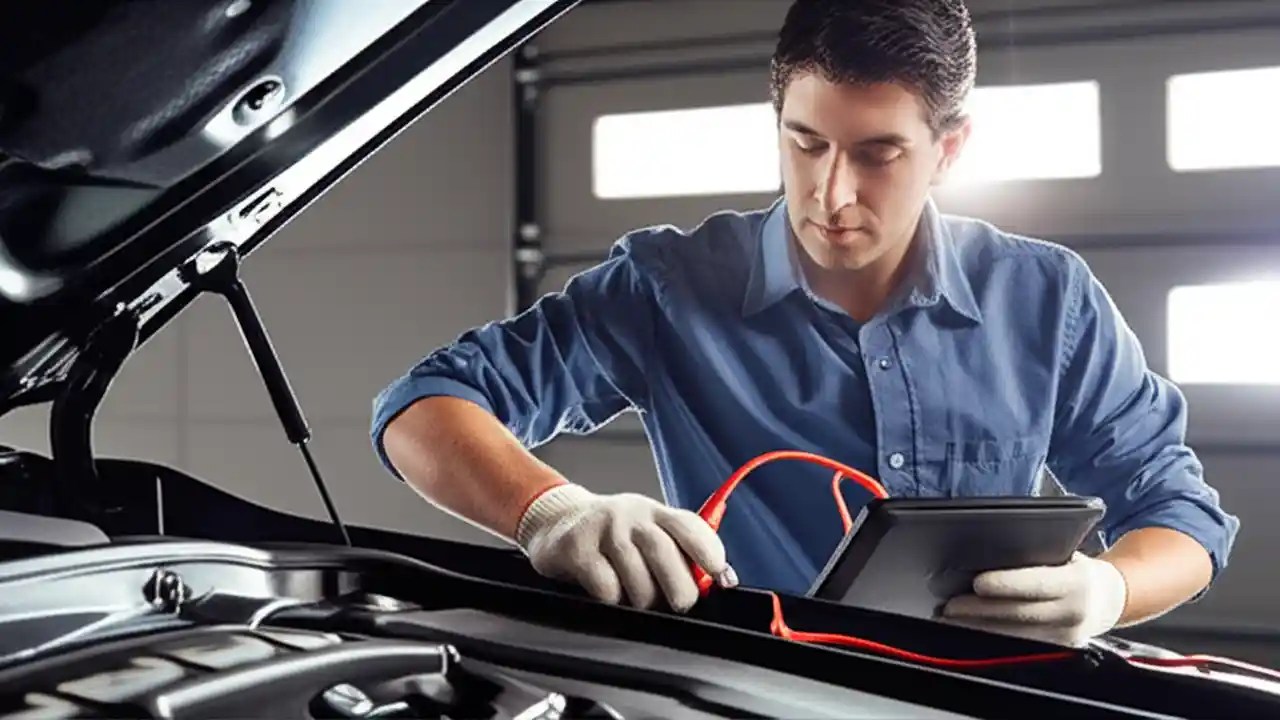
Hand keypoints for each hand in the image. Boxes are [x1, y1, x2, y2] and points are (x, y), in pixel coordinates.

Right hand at [515, 484, 737, 611]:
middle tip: (679, 605)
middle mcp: (631, 516)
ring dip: (643, 601)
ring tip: (638, 601)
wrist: (556, 520)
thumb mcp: (647, 531)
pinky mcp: (577, 549)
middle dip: (679, 590)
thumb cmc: (612, 534)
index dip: (710, 554)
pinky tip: (609, 594)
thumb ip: (680, 551)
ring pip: (637, 579)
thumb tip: (722, 579)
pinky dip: (614, 600)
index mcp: (655, 512)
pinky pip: (606, 588)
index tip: (722, 578)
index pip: (690, 527)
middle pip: (665, 554)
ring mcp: (603, 530)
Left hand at [940, 552, 1128, 646]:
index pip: (1038, 583)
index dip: (1006, 584)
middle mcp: (1074, 613)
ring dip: (980, 629)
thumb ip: (1036, 558)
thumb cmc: (1077, 570)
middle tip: (950, 606)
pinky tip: (972, 632)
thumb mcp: (1065, 556)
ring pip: (1017, 636)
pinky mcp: (1059, 652)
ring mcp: (1067, 638)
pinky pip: (1022, 647)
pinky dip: (994, 640)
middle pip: (1020, 615)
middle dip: (980, 611)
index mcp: (1077, 582)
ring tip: (952, 620)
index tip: (977, 583)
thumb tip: (991, 555)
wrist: (1111, 600)